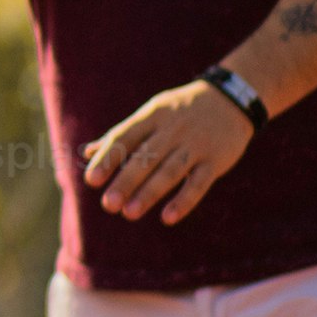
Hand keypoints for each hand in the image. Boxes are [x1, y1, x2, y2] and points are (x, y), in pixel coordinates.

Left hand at [84, 78, 253, 224]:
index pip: (125, 137)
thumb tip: (86, 153)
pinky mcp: (216, 160)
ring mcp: (195, 145)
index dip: (108, 159)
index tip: (91, 180)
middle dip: (125, 180)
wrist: (230, 99)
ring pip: (170, 170)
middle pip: (146, 157)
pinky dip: (184, 200)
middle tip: (108, 204)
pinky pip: (199, 183)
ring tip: (129, 213)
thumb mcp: (152, 113)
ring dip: (149, 192)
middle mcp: (172, 130)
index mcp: (152, 116)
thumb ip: (122, 135)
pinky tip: (168, 217)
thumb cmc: (181, 111)